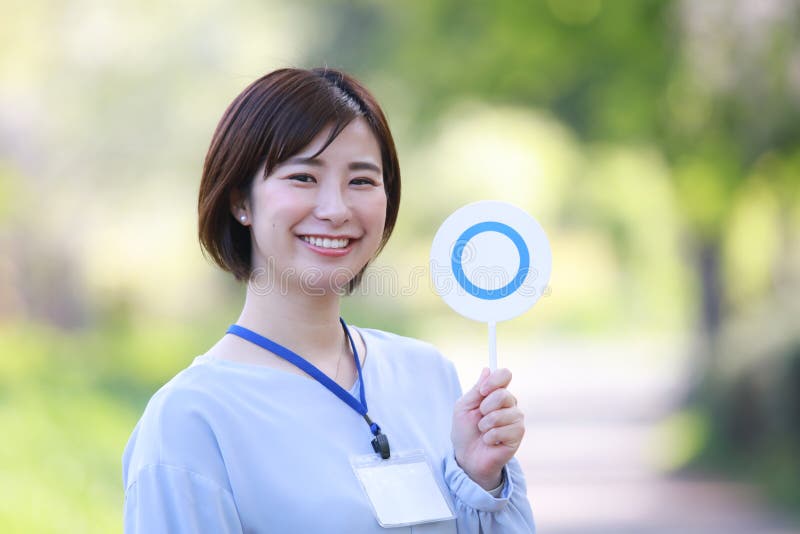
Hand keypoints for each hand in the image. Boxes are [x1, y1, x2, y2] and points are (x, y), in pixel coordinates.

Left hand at [451, 368, 524, 489]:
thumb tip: (487, 369)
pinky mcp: (518, 436)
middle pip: (504, 394)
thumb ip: (476, 390)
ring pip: (503, 414)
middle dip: (485, 407)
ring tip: (483, 432)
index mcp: (496, 393)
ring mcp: (516, 420)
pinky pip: (505, 431)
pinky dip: (490, 437)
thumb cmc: (464, 431)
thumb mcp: (464, 406)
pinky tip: (489, 441)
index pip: (505, 375)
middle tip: (480, 417)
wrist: (466, 456)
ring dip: (486, 425)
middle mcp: (510, 404)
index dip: (495, 380)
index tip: (483, 391)